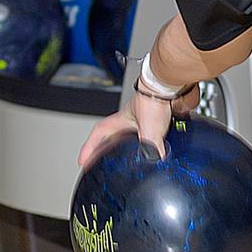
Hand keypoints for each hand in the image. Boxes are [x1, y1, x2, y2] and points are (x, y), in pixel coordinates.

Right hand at [77, 84, 198, 167]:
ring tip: (119, 161)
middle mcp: (126, 122)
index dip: (89, 149)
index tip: (83, 161)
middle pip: (108, 139)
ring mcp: (139, 122)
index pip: (98, 136)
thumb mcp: (148, 129)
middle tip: (96, 163)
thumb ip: (151, 147)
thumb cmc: (154, 100)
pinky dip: (143, 147)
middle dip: (101, 151)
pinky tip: (148, 153)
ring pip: (125, 139)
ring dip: (121, 149)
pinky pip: (144, 139)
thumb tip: (156, 160)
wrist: (168, 88)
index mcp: (118, 122)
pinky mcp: (152, 123)